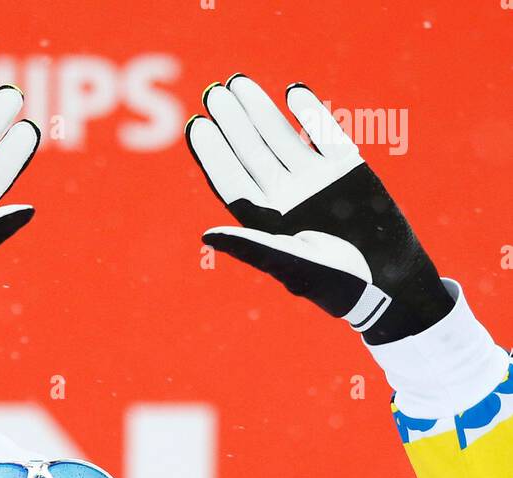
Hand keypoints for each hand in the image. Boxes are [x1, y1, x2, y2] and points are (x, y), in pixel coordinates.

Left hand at [185, 75, 451, 343]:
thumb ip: (251, 245)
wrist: (390, 282)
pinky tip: (292, 93)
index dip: (213, 154)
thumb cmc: (335, 283)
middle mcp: (287, 198)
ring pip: (282, 138)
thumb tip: (207, 235)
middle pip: (252, 153)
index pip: (232, 181)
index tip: (197, 125)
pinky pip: (324, 134)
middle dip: (233, 123)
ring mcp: (315, 180)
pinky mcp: (347, 169)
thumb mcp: (289, 263)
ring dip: (261, 111)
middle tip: (214, 93)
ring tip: (239, 84)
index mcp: (266, 222)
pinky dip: (310, 113)